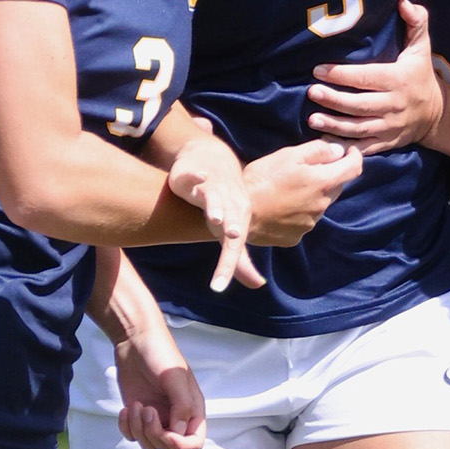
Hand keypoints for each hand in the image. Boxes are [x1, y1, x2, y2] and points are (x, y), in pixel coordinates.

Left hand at [113, 321, 206, 448]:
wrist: (135, 339)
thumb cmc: (160, 353)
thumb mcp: (175, 377)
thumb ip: (182, 406)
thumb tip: (178, 433)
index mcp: (192, 409)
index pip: (194, 443)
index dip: (181, 445)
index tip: (166, 434)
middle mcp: (176, 417)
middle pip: (170, 448)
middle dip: (155, 435)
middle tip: (146, 410)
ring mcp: (156, 417)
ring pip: (150, 445)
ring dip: (139, 430)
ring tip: (135, 406)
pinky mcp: (137, 415)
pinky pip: (133, 436)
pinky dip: (126, 428)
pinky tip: (126, 409)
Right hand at [166, 137, 263, 292]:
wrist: (212, 161)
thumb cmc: (223, 204)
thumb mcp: (228, 231)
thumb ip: (238, 260)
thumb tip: (258, 284)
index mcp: (237, 219)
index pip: (234, 247)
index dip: (227, 266)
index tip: (217, 287)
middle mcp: (227, 203)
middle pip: (230, 219)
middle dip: (232, 229)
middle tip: (235, 236)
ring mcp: (211, 187)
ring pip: (214, 198)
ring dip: (216, 207)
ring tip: (217, 217)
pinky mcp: (191, 175)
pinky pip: (194, 175)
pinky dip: (196, 177)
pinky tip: (200, 177)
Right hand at [243, 140, 362, 245]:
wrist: (238, 215)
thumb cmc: (263, 179)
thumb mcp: (289, 155)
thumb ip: (318, 151)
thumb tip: (338, 150)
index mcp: (324, 183)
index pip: (354, 168)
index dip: (355, 155)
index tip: (348, 149)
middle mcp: (322, 206)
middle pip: (337, 186)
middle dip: (331, 174)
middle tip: (311, 166)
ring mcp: (310, 223)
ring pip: (321, 203)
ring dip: (314, 193)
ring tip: (290, 186)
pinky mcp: (296, 236)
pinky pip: (306, 219)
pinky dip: (301, 209)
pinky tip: (282, 204)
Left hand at [306, 0, 444, 154]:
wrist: (437, 114)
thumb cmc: (421, 74)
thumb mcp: (422, 47)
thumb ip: (416, 22)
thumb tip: (404, 1)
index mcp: (399, 80)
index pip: (367, 78)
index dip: (342, 75)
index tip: (319, 70)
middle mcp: (394, 105)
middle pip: (360, 105)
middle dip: (334, 100)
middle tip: (311, 92)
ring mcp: (389, 127)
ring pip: (359, 128)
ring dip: (334, 125)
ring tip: (311, 119)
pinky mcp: (386, 142)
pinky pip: (363, 147)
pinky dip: (344, 146)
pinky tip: (324, 141)